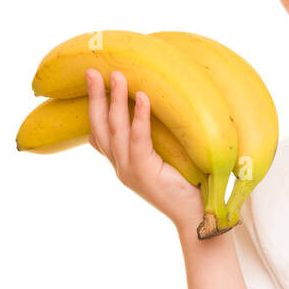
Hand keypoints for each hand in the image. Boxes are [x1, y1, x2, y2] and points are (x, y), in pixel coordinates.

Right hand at [86, 68, 204, 235]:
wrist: (197, 218)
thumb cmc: (188, 186)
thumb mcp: (166, 160)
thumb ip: (156, 141)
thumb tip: (161, 109)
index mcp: (124, 164)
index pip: (99, 136)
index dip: (93, 110)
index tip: (92, 84)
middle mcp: (121, 167)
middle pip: (100, 127)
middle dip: (95, 97)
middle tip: (92, 70)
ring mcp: (130, 171)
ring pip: (115, 130)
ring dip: (115, 100)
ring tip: (117, 75)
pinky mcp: (144, 172)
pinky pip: (138, 140)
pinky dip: (139, 118)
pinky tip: (142, 98)